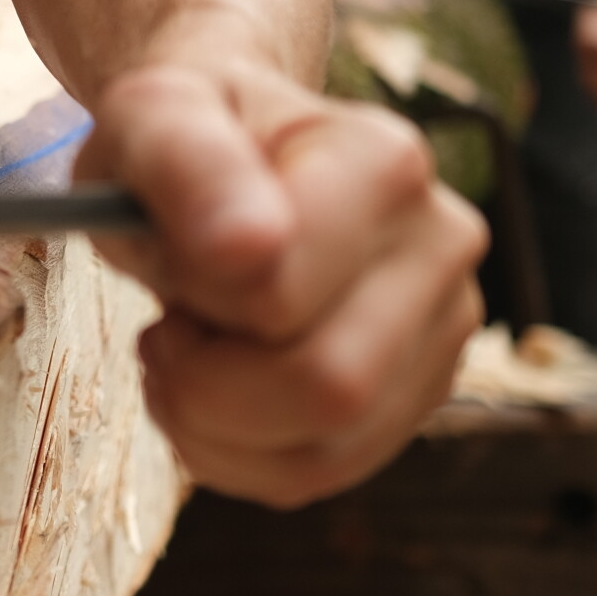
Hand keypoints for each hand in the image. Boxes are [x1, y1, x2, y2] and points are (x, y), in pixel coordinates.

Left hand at [78, 52, 489, 508]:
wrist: (223, 164)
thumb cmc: (183, 145)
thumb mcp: (151, 119)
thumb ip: (189, 164)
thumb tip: (250, 247)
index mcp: (385, 161)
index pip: (281, 294)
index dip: (197, 297)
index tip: (173, 254)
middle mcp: (442, 242)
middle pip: (326, 389)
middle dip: (206, 383)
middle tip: (167, 328)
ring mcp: (445, 326)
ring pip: (323, 451)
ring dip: (210, 426)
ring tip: (184, 353)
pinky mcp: (417, 395)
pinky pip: (317, 475)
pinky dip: (232, 455)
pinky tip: (211, 394)